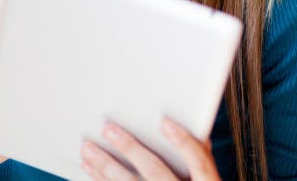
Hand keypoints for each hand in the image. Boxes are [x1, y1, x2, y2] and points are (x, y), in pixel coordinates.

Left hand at [80, 118, 220, 180]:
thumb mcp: (209, 180)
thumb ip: (201, 157)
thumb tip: (195, 126)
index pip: (199, 163)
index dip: (184, 143)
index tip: (165, 122)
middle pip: (155, 172)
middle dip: (130, 149)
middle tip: (108, 128)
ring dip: (106, 166)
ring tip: (88, 148)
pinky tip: (89, 168)